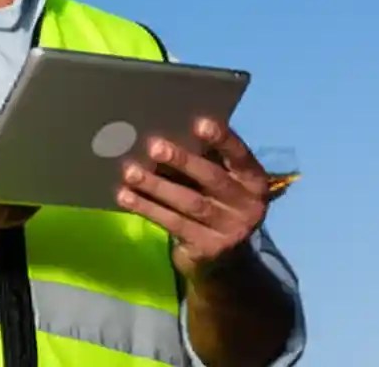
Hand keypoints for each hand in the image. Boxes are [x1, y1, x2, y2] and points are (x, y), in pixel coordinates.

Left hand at [116, 118, 268, 280]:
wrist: (224, 255)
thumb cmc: (214, 200)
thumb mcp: (219, 177)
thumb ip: (203, 156)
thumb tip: (163, 126)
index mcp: (253, 180)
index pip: (239, 155)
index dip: (221, 139)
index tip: (200, 123)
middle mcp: (247, 205)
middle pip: (213, 179)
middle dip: (183, 161)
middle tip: (155, 146)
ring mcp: (229, 229)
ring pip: (190, 203)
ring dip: (157, 186)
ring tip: (131, 172)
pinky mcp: (207, 248)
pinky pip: (174, 223)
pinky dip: (147, 208)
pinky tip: (125, 195)